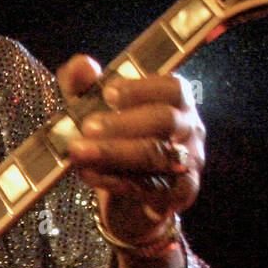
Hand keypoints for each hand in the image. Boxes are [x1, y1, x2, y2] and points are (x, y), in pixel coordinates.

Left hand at [56, 57, 203, 247]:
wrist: (130, 201)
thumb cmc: (117, 143)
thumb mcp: (94, 110)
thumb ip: (85, 86)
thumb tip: (83, 65)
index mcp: (176, 101)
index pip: (173, 87)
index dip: (142, 88)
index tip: (108, 93)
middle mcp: (189, 129)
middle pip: (166, 120)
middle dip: (123, 123)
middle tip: (87, 127)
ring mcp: (189, 162)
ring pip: (158, 156)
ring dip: (114, 153)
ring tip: (78, 152)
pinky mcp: (181, 193)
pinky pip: (151, 187)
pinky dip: (116, 181)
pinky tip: (89, 175)